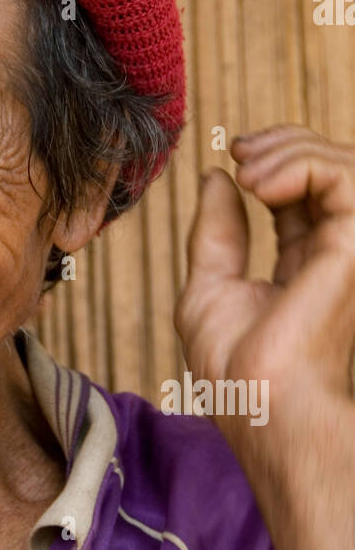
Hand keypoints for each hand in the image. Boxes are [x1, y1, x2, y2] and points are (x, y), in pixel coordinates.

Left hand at [175, 125, 354, 467]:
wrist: (258, 404)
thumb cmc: (236, 372)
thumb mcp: (209, 289)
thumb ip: (217, 234)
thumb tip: (217, 178)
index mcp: (307, 263)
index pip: (305, 191)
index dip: (274, 161)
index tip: (234, 158)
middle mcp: (336, 253)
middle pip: (330, 169)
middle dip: (285, 144)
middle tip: (241, 153)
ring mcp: (350, 248)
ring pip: (345, 165)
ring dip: (292, 150)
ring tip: (248, 172)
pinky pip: (344, 176)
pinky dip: (301, 164)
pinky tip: (260, 185)